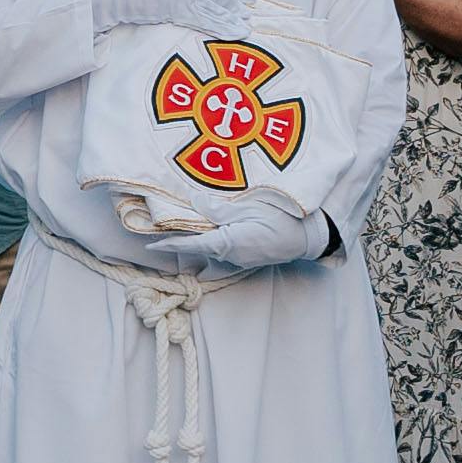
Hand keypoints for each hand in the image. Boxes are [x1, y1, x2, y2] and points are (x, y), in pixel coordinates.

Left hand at [167, 194, 333, 276]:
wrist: (309, 236)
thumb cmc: (282, 219)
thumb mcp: (249, 208)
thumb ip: (219, 208)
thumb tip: (195, 203)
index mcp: (227, 243)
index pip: (191, 245)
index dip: (169, 244)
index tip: (151, 244)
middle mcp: (231, 256)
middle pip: (199, 248)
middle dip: (182, 239)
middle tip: (166, 226)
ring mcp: (241, 260)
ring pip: (212, 249)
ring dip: (200, 238)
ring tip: (190, 223)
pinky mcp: (249, 258)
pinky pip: (226, 250)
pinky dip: (216, 240)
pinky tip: (216, 227)